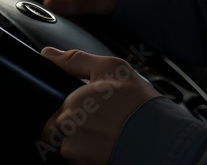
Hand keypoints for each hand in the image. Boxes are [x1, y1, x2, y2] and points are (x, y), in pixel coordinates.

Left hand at [38, 47, 160, 163]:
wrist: (158, 138)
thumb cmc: (138, 104)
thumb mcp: (112, 68)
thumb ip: (76, 60)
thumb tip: (48, 53)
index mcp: (71, 101)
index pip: (59, 107)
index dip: (79, 108)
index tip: (98, 109)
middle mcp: (67, 127)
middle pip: (62, 128)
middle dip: (79, 125)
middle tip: (106, 123)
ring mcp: (73, 150)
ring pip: (70, 145)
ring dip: (85, 142)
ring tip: (110, 136)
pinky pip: (79, 160)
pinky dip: (91, 155)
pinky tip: (109, 147)